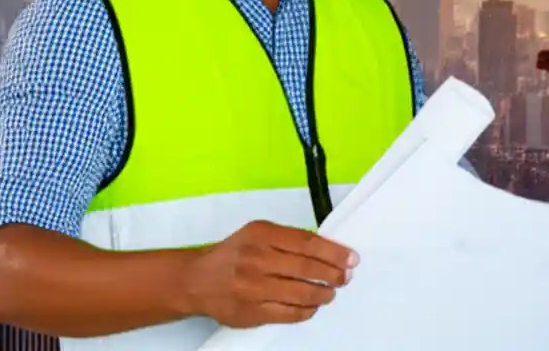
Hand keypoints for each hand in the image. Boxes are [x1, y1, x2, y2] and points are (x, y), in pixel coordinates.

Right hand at [180, 220, 358, 327]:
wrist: (197, 280)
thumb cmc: (234, 254)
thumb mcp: (258, 234)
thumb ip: (289, 240)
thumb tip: (329, 251)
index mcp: (261, 235)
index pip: (307, 243)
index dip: (334, 252)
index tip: (351, 258)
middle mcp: (257, 259)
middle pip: (307, 268)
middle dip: (333, 274)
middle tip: (345, 277)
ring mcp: (253, 288)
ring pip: (302, 293)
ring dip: (323, 294)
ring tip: (330, 292)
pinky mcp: (251, 312)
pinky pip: (289, 314)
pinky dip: (306, 310)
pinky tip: (311, 306)